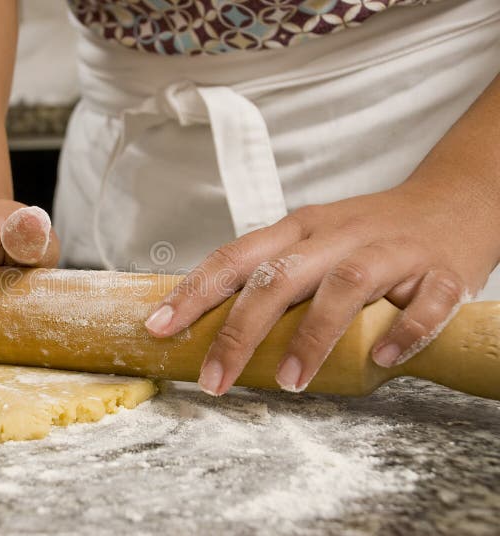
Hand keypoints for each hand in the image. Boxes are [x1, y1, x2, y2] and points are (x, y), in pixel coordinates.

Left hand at [144, 180, 499, 394]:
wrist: (455, 200)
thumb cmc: (367, 233)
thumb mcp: (312, 240)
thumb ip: (271, 274)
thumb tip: (211, 326)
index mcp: (298, 228)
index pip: (234, 258)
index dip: (193, 293)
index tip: (157, 329)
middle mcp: (337, 234)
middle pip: (279, 277)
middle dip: (238, 332)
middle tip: (212, 381)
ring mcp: (390, 250)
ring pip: (343, 287)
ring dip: (311, 336)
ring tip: (287, 381)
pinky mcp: (441, 271)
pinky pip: (424, 302)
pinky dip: (403, 332)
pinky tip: (380, 359)